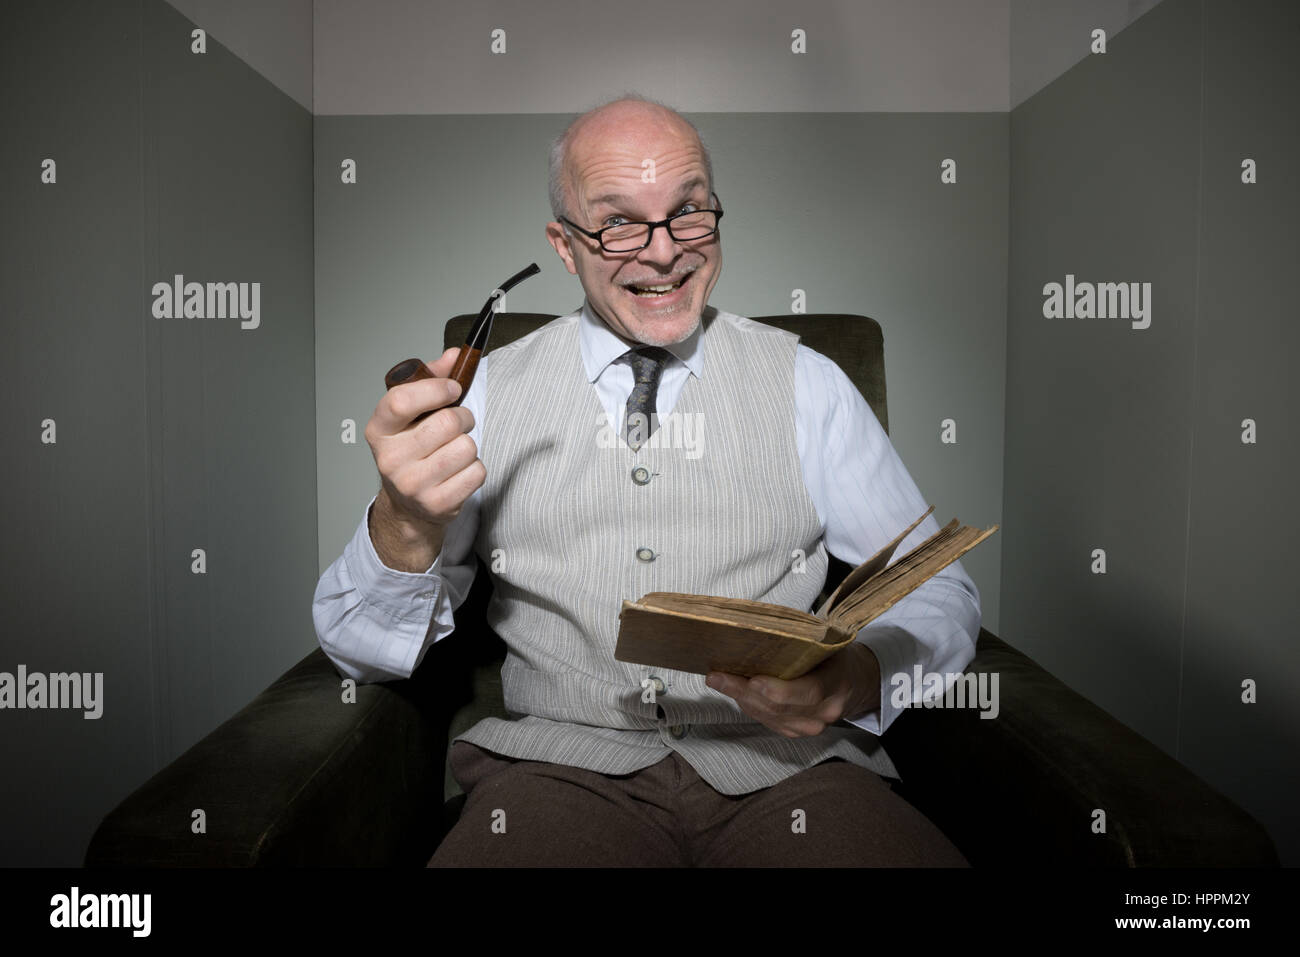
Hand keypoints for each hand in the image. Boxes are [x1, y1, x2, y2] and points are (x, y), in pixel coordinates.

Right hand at [365, 346, 484, 531]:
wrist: (407, 503)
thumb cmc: (412, 450)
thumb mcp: (411, 414)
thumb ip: (431, 380)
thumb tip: (454, 356)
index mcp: (378, 430)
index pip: (402, 400)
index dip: (435, 389)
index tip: (453, 388)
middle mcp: (390, 458)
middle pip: (447, 422)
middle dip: (463, 417)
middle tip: (458, 423)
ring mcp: (412, 484)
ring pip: (466, 447)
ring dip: (469, 444)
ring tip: (455, 449)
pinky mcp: (437, 504)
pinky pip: (476, 472)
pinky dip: (475, 468)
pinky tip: (458, 471)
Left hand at [705, 644, 880, 737]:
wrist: (855, 684)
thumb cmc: (836, 657)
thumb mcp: (829, 644)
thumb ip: (803, 643)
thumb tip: (762, 631)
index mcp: (836, 685)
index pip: (808, 693)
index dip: (778, 690)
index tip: (752, 679)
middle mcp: (824, 712)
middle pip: (779, 708)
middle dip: (744, 691)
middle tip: (717, 675)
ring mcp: (810, 727)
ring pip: (768, 716)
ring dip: (740, 698)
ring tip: (718, 680)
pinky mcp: (795, 731)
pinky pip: (766, 721)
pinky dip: (748, 705)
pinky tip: (734, 691)